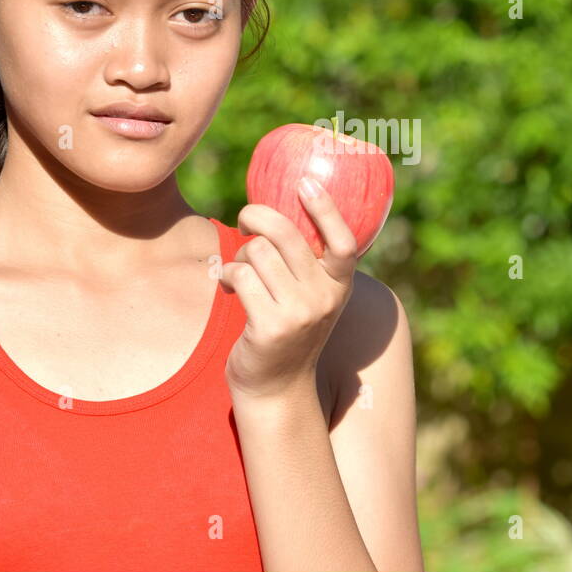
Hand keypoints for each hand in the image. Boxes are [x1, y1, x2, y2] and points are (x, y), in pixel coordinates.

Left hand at [219, 176, 358, 400]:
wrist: (275, 388)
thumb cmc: (287, 329)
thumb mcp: (311, 298)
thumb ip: (307, 263)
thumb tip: (278, 210)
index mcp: (339, 286)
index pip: (344, 242)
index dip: (327, 210)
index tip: (306, 183)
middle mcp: (325, 298)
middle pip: (287, 235)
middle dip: (257, 216)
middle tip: (245, 217)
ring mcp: (299, 314)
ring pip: (258, 253)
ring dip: (240, 255)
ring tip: (239, 272)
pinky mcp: (270, 326)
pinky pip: (240, 276)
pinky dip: (227, 276)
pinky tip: (228, 288)